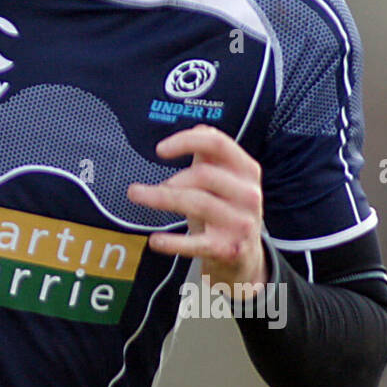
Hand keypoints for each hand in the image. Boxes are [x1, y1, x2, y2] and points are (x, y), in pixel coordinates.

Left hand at [127, 124, 266, 295]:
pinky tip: (155, 240)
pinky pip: (196, 242)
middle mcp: (248, 194)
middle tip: (144, 188)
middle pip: (204, 174)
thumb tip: (196, 129)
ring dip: (159, 198)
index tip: (160, 149)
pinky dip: (172, 242)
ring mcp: (241, 222)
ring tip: (137, 195)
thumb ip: (212, 155)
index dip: (186, 141)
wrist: (244, 257)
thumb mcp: (224, 180)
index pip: (217, 143)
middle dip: (170, 179)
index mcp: (247, 170)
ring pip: (196, 202)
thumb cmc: (225, 211)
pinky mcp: (229, 248)